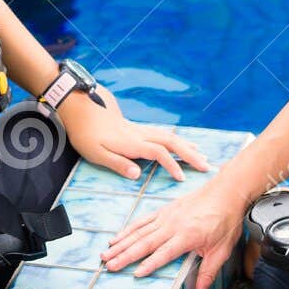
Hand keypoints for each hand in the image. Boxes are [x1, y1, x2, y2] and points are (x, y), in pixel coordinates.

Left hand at [58, 90, 209, 183]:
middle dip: (190, 154)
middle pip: (171, 142)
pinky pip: (164, 134)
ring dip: (187, 147)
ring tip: (202, 157)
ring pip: (170, 137)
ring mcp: (141, 130)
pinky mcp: (139, 129)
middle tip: (206, 167)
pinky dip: (178, 141)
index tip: (181, 178)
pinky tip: (186, 144)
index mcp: (130, 143)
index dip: (171, 165)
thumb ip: (117, 164)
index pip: (157, 153)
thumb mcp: (95, 153)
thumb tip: (137, 174)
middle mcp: (139, 135)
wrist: (81, 109)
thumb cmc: (86, 134)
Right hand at [101, 174, 247, 288]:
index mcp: (188, 236)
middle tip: (109, 265)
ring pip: (139, 232)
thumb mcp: (222, 251)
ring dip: (121, 243)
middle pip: (145, 242)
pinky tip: (117, 237)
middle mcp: (173, 225)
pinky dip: (129, 229)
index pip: (164, 253)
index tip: (135, 274)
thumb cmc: (226, 221)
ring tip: (106, 253)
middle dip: (125, 255)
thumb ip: (208, 274)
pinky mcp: (165, 210)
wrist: (227, 191)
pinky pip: (143, 220)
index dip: (150, 264)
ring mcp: (167, 216)